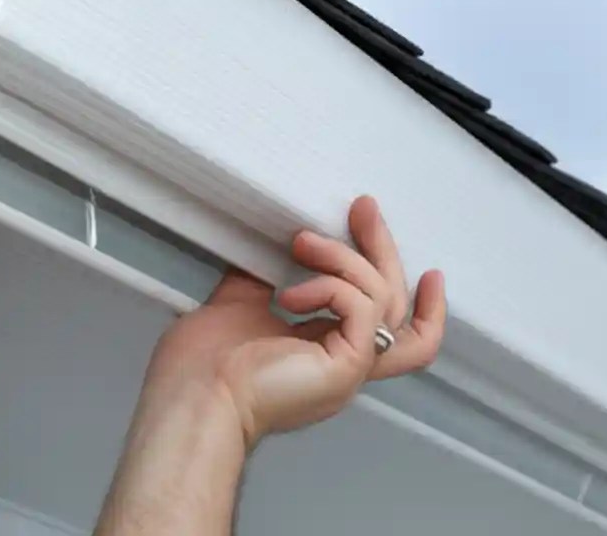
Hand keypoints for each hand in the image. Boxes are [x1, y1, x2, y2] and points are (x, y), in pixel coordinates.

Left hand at [146, 195, 446, 446]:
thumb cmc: (202, 365)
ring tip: (300, 243)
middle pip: (398, 306)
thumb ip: (264, 277)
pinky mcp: (347, 367)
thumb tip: (270, 242)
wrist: (192, 399)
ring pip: (385, 299)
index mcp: (325, 354)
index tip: (413, 259)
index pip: (393, 329)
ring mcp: (350, 369)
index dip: (415, 298)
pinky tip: (289, 295)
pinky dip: (330, 287)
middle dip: (382, 250)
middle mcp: (347, 365)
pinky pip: (362, 309)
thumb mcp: (240, 304)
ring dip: (344, 259)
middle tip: (363, 208)